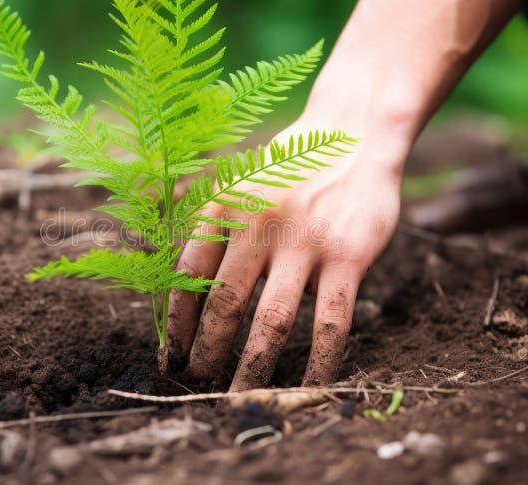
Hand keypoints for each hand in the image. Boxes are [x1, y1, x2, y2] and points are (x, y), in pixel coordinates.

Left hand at [167, 117, 405, 390]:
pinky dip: (320, 363)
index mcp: (223, 206)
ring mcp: (305, 242)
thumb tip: (175, 279)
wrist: (355, 131)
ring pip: (271, 322)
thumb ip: (210, 222)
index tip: (172, 354)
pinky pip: (330, 323)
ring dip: (252, 367)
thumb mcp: (239, 180)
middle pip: (224, 305)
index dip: (178, 323)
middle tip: (199, 382)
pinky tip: (311, 386)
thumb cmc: (290, 166)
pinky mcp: (348, 257)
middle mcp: (258, 224)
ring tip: (240, 395)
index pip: (188, 276)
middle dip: (207, 353)